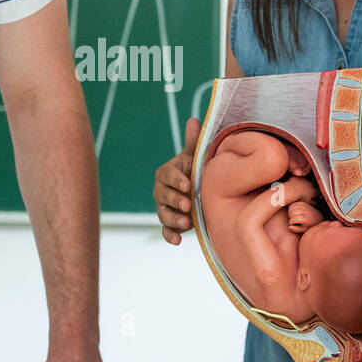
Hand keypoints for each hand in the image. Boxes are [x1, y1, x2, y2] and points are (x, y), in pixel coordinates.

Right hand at [153, 116, 200, 244]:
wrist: (200, 191)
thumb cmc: (196, 171)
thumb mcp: (195, 158)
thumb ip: (194, 143)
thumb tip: (193, 119)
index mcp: (167, 173)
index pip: (167, 175)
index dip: (176, 180)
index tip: (187, 184)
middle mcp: (162, 191)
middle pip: (163, 196)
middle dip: (175, 201)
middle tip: (188, 205)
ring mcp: (164, 208)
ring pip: (163, 214)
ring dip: (173, 219)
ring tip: (187, 223)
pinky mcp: (170, 224)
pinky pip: (165, 231)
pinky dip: (169, 236)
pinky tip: (178, 242)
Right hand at [286, 201, 323, 232]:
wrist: (317, 218)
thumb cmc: (309, 225)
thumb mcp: (303, 229)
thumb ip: (296, 229)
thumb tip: (289, 227)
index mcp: (305, 219)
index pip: (292, 220)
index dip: (291, 223)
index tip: (295, 224)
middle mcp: (305, 211)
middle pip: (291, 212)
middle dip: (290, 216)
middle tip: (294, 219)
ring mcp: (304, 206)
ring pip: (291, 207)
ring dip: (290, 211)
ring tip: (294, 215)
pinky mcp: (303, 203)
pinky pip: (293, 204)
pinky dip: (292, 207)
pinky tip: (294, 211)